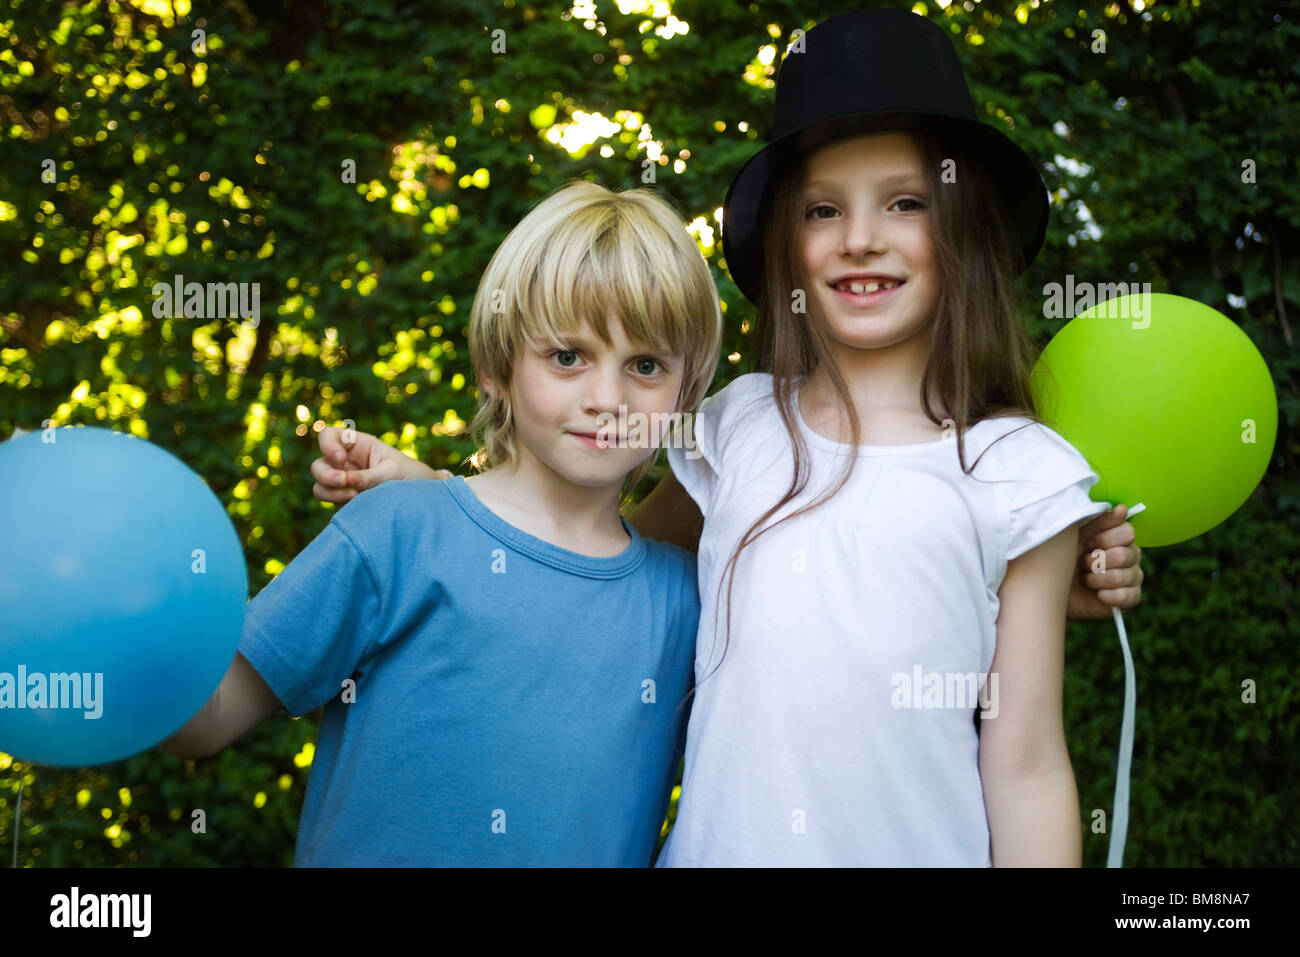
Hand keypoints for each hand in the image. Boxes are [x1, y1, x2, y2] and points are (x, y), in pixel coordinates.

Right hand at [310, 426, 449, 504]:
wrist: (422, 501)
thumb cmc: (410, 476)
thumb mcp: (392, 472)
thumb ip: (368, 476)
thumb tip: (346, 482)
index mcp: (358, 446)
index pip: (329, 436)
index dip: (327, 445)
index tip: (341, 458)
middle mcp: (346, 463)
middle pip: (318, 466)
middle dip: (327, 475)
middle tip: (346, 483)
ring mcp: (344, 483)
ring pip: (320, 487)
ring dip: (332, 492)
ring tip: (356, 496)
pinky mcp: (345, 501)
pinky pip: (331, 503)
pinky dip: (340, 504)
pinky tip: (360, 505)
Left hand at [1068, 504, 1143, 619]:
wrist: (1054, 588)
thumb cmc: (1065, 557)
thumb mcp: (1077, 534)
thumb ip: (1099, 521)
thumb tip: (1122, 508)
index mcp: (1121, 537)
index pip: (1127, 532)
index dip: (1102, 539)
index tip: (1086, 544)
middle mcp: (1132, 555)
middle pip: (1123, 555)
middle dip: (1095, 561)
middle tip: (1082, 564)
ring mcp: (1133, 577)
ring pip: (1120, 577)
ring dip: (1095, 579)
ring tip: (1086, 579)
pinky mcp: (1130, 598)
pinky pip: (1124, 596)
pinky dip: (1104, 595)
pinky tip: (1096, 594)